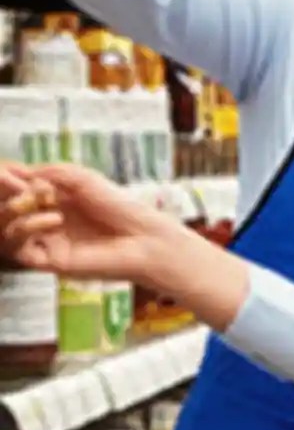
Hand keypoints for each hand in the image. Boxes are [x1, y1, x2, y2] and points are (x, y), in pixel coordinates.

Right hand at [0, 163, 180, 284]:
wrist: (144, 237)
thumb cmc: (120, 207)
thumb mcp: (85, 180)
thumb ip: (53, 173)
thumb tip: (20, 172)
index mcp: (54, 199)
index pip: (17, 189)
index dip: (7, 178)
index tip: (4, 168)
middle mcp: (44, 220)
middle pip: (5, 209)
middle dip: (2, 193)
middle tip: (6, 180)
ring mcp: (45, 241)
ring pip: (5, 229)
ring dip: (11, 210)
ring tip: (32, 199)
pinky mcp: (48, 260)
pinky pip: (19, 248)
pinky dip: (28, 228)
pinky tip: (52, 219)